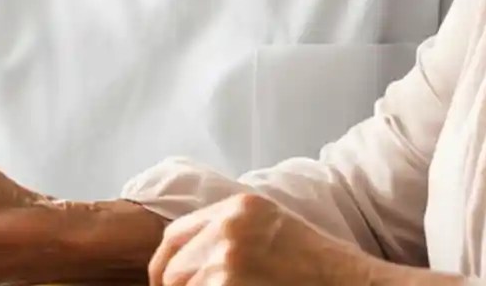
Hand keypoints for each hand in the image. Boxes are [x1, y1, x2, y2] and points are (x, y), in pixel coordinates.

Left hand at [149, 193, 377, 285]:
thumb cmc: (320, 269)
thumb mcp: (273, 230)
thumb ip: (230, 234)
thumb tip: (185, 265)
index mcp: (238, 207)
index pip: (174, 235)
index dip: (166, 265)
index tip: (166, 285)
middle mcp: (229, 226)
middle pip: (172, 266)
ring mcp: (229, 257)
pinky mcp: (230, 285)